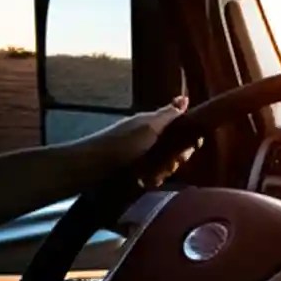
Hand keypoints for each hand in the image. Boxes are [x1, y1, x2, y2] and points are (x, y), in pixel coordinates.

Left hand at [81, 96, 200, 186]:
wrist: (91, 168)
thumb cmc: (121, 143)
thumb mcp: (148, 126)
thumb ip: (168, 114)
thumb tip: (185, 97)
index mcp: (152, 125)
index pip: (181, 131)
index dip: (188, 141)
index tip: (189, 148)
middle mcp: (148, 139)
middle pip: (175, 151)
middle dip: (175, 160)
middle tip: (167, 165)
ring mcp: (141, 158)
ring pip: (165, 166)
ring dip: (162, 172)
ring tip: (151, 176)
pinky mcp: (134, 174)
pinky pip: (152, 178)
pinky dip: (150, 181)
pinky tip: (144, 183)